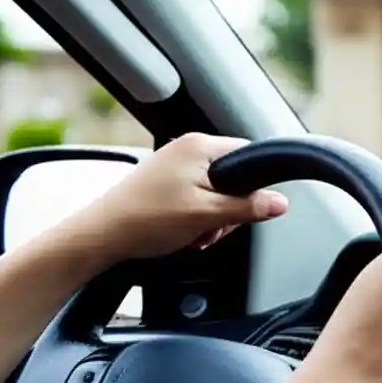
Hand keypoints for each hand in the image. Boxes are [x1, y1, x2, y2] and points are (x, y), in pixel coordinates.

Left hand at [66, 133, 288, 262]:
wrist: (100, 237)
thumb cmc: (145, 220)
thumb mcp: (207, 216)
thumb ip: (249, 207)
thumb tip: (281, 202)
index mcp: (199, 145)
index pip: (249, 156)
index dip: (254, 186)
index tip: (244, 210)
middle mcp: (187, 148)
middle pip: (235, 177)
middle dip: (229, 208)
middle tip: (211, 226)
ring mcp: (174, 164)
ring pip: (217, 191)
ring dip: (213, 217)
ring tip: (194, 232)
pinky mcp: (165, 181)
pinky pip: (198, 197)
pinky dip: (197, 216)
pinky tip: (184, 231)